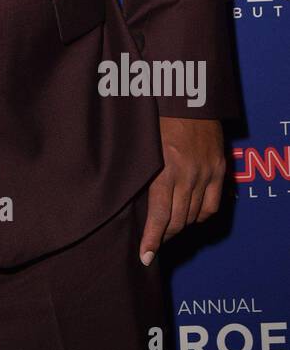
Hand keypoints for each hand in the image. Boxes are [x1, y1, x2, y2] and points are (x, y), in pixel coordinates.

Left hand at [139, 117, 226, 265]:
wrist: (185, 92)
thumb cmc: (153, 115)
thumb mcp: (141, 144)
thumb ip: (139, 172)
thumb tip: (131, 201)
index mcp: (164, 169)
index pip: (159, 216)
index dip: (151, 240)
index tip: (145, 257)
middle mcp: (187, 174)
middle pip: (177, 220)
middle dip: (163, 235)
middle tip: (153, 241)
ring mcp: (206, 172)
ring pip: (193, 215)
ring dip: (180, 226)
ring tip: (168, 229)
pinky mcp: (218, 168)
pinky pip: (211, 205)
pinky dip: (200, 215)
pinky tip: (190, 215)